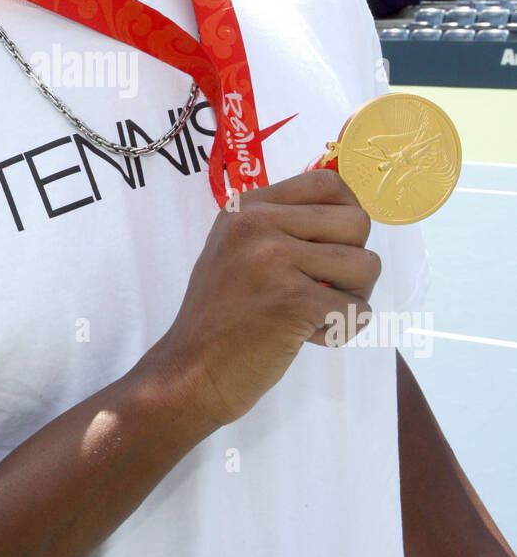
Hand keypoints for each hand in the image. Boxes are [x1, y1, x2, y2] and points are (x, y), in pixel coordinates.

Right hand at [142, 168, 380, 434]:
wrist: (190, 373)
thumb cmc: (222, 318)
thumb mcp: (239, 251)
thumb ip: (283, 227)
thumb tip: (350, 210)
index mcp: (247, 207)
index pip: (327, 183)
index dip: (348, 213)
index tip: (337, 246)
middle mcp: (258, 223)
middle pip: (357, 222)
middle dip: (355, 263)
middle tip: (325, 290)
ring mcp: (273, 259)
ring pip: (366, 265)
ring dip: (353, 298)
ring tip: (314, 315)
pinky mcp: (292, 300)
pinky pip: (358, 309)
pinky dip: (342, 331)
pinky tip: (305, 338)